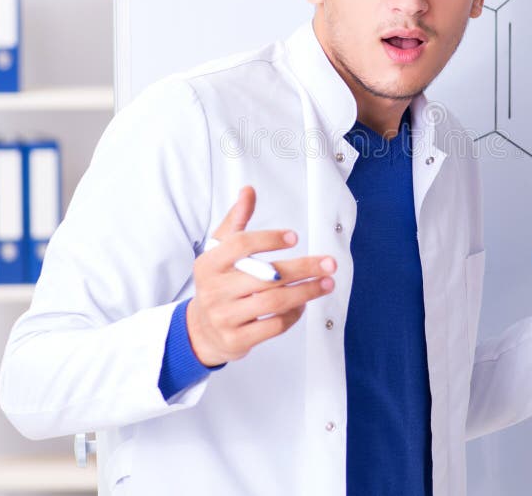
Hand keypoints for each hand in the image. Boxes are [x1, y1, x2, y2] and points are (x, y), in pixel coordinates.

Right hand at [187, 185, 335, 366]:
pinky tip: (303, 304)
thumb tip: (248, 191)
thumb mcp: (220, 250)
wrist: (201, 330)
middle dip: (303, 269)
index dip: (269, 239)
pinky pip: (274, 326)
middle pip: (266, 276)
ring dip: (306, 292)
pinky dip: (293, 314)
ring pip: (274, 302)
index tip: (295, 237)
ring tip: (326, 283)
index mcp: (209, 263)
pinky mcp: (236, 340)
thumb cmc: (218, 282)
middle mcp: (215, 290)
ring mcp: (225, 317)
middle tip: (329, 264)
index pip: (240, 245)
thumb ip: (236, 220)